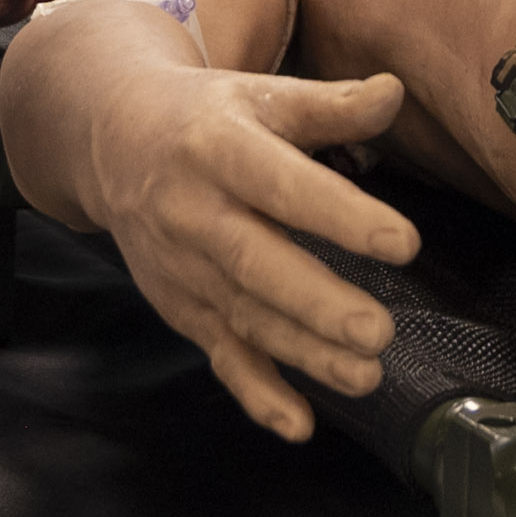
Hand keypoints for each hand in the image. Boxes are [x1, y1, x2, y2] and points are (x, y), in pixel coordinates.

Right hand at [29, 11, 415, 439]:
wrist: (112, 141)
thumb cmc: (208, 118)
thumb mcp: (262, 96)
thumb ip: (330, 106)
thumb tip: (393, 92)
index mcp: (218, 149)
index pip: (283, 186)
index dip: (341, 215)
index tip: (403, 243)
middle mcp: (193, 213)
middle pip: (256, 264)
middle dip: (316, 303)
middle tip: (379, 332)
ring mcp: (183, 268)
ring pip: (245, 317)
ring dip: (304, 354)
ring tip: (366, 375)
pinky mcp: (182, 307)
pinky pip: (219, 355)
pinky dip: (256, 393)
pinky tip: (299, 424)